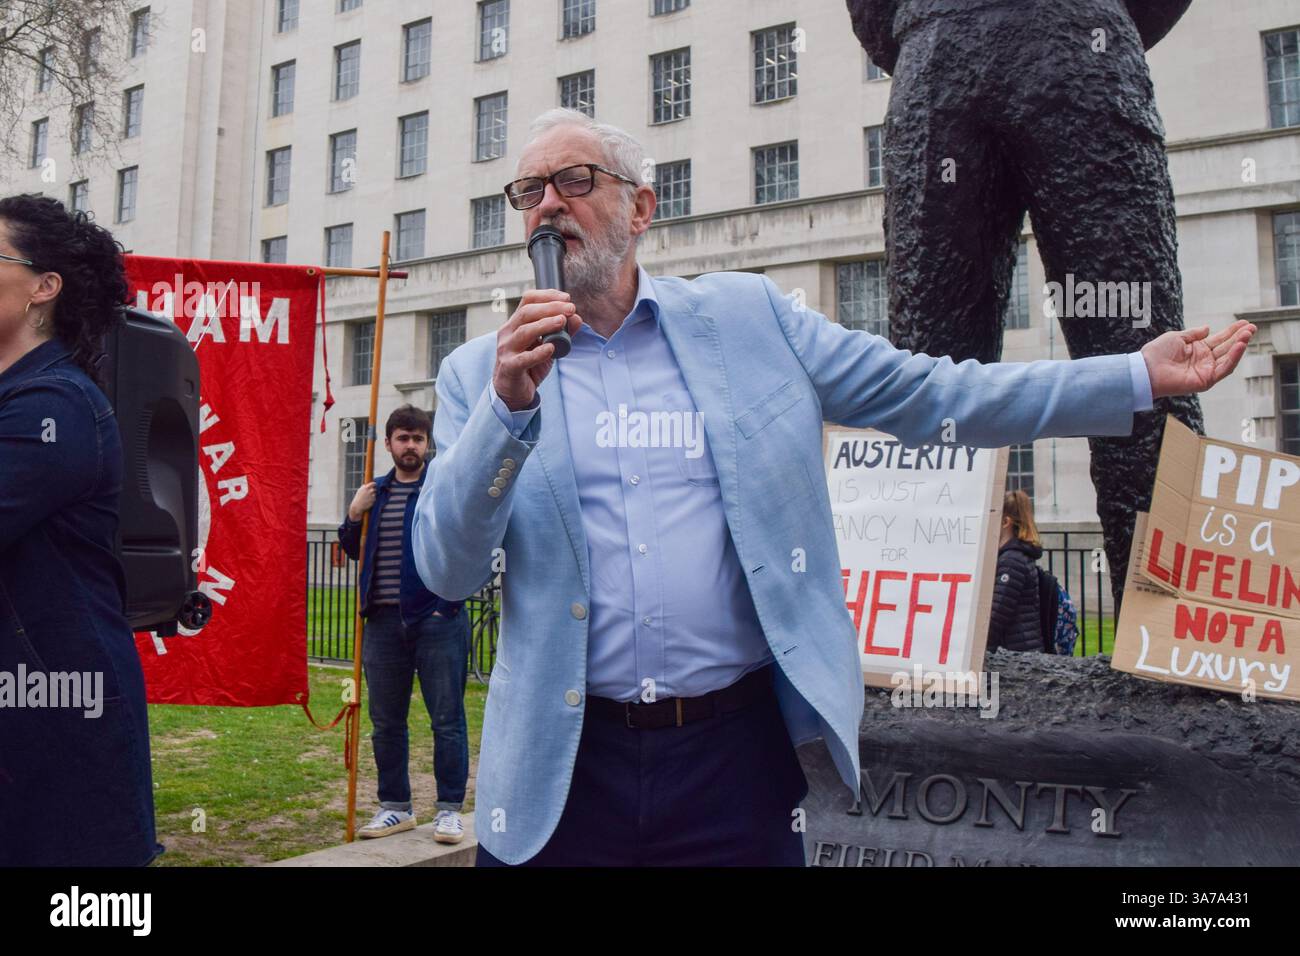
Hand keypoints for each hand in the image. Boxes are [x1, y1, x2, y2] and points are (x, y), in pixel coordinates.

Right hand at [348, 481, 375, 520]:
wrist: (357, 506)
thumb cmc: (358, 499)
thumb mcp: (359, 491)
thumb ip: (364, 487)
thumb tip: (367, 484)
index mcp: (365, 488)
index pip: (373, 484)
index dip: (374, 484)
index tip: (375, 485)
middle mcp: (369, 491)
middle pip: (374, 489)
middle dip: (373, 491)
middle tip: (370, 494)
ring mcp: (372, 495)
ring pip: (374, 494)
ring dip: (372, 496)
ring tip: (367, 499)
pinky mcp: (373, 500)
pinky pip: (374, 498)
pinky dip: (372, 500)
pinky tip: (368, 502)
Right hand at [493, 289, 582, 411]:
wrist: (513, 391)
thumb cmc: (529, 364)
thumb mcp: (548, 345)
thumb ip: (562, 332)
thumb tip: (577, 318)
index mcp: (515, 323)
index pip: (528, 300)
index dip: (547, 295)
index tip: (566, 298)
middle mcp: (508, 332)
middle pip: (527, 312)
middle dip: (550, 308)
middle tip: (570, 309)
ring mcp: (506, 349)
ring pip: (524, 331)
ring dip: (545, 325)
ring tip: (562, 321)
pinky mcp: (509, 367)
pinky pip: (523, 358)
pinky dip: (538, 352)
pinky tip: (551, 348)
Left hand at [1141, 320, 1255, 399]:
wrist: (1146, 369)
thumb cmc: (1157, 353)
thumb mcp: (1178, 337)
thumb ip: (1194, 334)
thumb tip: (1208, 328)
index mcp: (1198, 349)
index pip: (1220, 339)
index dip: (1232, 331)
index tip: (1244, 322)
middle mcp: (1204, 360)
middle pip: (1227, 348)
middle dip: (1240, 337)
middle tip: (1252, 327)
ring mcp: (1205, 370)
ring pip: (1228, 358)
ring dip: (1239, 346)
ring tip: (1247, 335)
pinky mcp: (1205, 381)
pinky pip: (1223, 369)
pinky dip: (1233, 358)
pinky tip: (1239, 346)